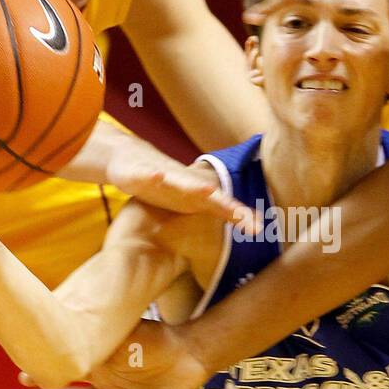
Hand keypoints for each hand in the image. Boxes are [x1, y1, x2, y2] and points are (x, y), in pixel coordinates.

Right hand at [102, 131, 258, 234]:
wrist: (131, 156)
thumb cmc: (168, 186)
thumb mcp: (192, 203)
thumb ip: (218, 214)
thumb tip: (245, 232)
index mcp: (197, 194)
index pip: (223, 207)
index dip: (239, 217)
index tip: (257, 228)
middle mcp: (186, 184)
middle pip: (209, 196)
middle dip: (226, 205)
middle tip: (242, 215)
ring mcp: (164, 176)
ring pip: (181, 183)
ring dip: (195, 186)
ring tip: (209, 190)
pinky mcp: (140, 174)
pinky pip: (147, 175)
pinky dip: (153, 175)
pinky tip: (157, 176)